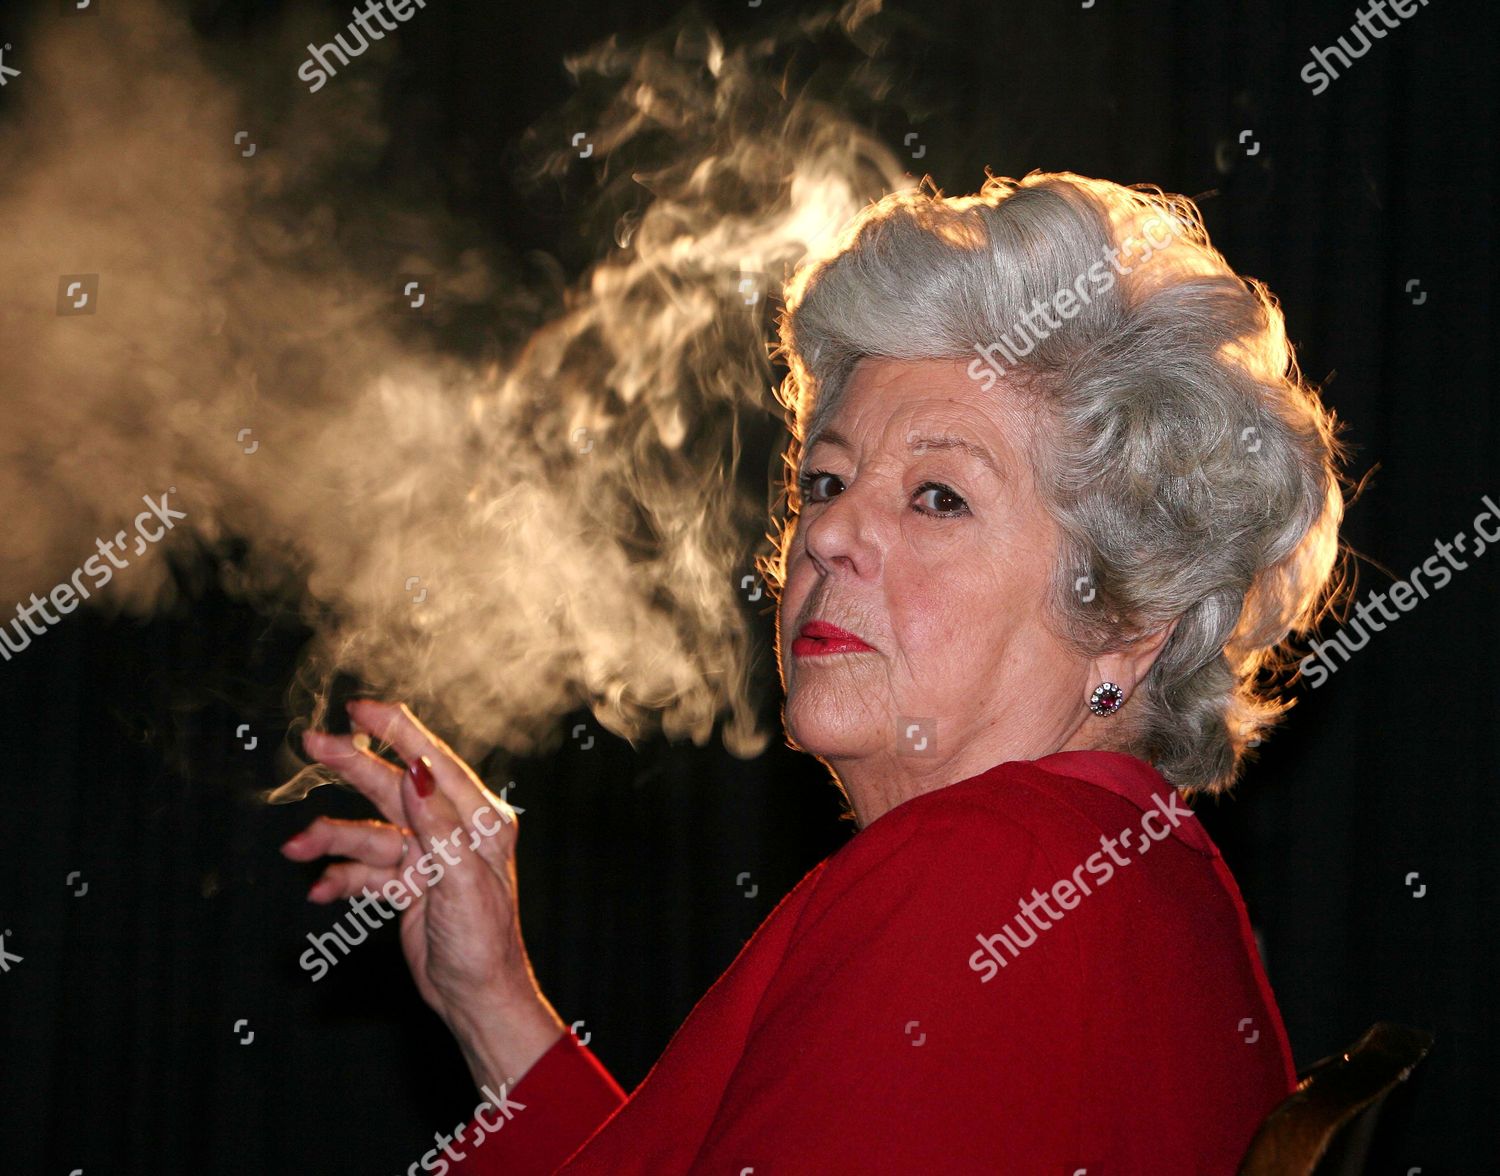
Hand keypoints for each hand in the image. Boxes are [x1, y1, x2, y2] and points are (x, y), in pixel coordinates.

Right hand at [281, 698, 565, 1087]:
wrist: (476, 999)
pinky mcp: (409, 884)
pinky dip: (340, 878)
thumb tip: (416, 772)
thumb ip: (439, 826)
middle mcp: (453, 831)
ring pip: (371, 833)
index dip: (397, 732)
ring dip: (333, 839)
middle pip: (394, 787)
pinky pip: (365, 871)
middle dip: (353, 767)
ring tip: (296, 847)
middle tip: (312, 744)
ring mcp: (429, 857)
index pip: (433, 762)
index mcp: (479, 821)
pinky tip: (319, 890)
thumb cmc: (484, 943)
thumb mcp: (464, 881)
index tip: (360, 709)